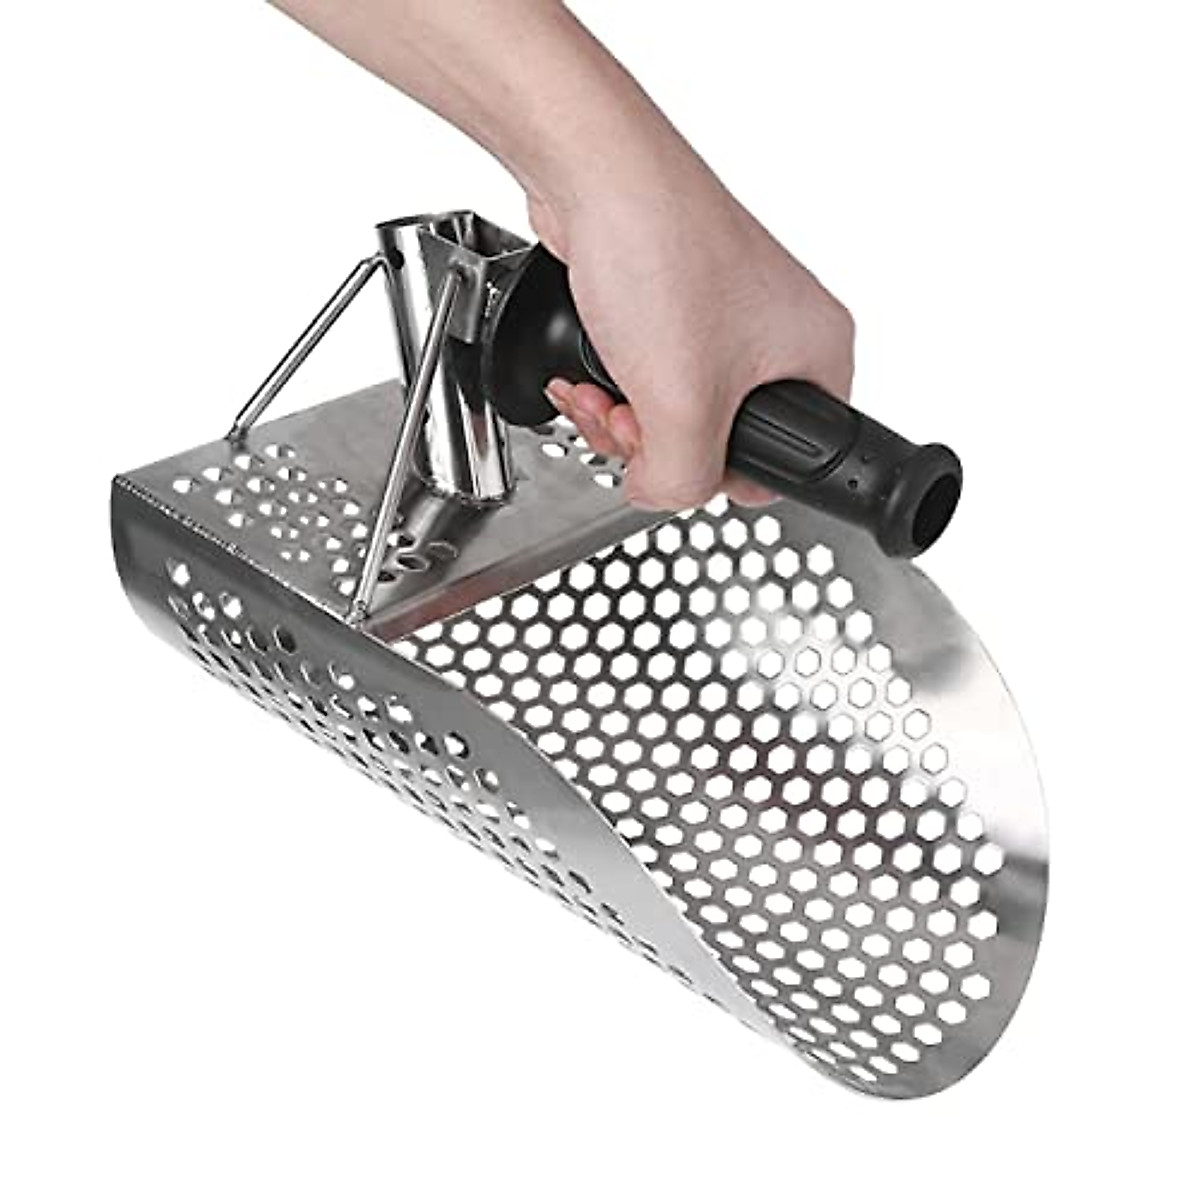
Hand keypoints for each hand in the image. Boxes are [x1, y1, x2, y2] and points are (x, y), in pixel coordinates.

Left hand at [528, 168, 854, 510]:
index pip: (783, 467)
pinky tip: (586, 375)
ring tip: (600, 394)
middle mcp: (778, 338)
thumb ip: (681, 481)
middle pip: (716, 444)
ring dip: (623, 420)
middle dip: (654, 445)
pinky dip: (611, 386)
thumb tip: (660, 493)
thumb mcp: (682, 406)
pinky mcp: (674, 308)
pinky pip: (647, 378)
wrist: (596, 176)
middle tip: (631, 423)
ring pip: (673, 414)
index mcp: (817, 358)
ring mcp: (724, 321)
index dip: (720, 479)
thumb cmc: (661, 254)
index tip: (677, 462)